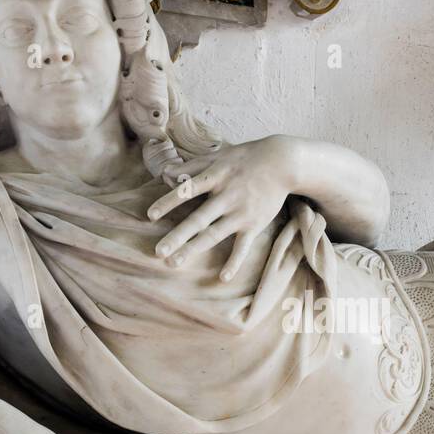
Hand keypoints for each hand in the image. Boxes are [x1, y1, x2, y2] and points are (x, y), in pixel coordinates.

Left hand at [147, 135, 305, 280]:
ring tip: (174, 263)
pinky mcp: (254, 224)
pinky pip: (242, 246)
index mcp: (215, 178)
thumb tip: (166, 173)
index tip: (151, 215)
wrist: (283, 163)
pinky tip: (223, 278)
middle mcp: (226, 197)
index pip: (187, 191)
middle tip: (158, 252)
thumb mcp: (219, 156)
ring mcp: (240, 213)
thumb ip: (192, 165)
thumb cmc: (246, 157)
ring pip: (214, 234)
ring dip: (193, 249)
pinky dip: (234, 262)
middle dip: (177, 236)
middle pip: (198, 219)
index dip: (168, 202)